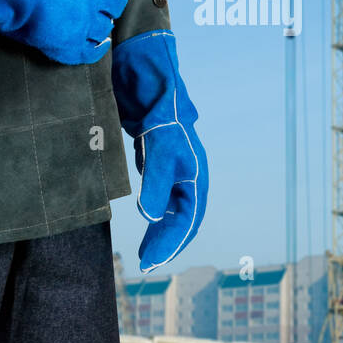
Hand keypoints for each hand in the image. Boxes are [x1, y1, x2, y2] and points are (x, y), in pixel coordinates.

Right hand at [0, 0, 127, 63]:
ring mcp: (83, 20)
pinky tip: (93, 46)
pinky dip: (94, 51)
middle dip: (108, 6)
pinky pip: (90, 53)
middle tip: (97, 7)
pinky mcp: (68, 43)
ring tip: (88, 26)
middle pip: (116, 3)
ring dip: (99, 27)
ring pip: (104, 28)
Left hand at [111, 31, 207, 272]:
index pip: (187, 219)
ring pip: (174, 208)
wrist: (149, 79)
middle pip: (184, 217)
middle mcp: (190, 174)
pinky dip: (156, 212)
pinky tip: (147, 218)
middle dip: (167, 242)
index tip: (149, 262)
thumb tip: (153, 216)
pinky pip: (164, 196)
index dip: (170, 242)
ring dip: (162, 230)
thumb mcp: (158, 148)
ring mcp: (176, 168)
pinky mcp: (161, 162)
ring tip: (146, 251)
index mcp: (196, 174)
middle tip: (147, 263)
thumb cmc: (160, 112)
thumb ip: (157, 182)